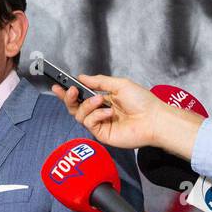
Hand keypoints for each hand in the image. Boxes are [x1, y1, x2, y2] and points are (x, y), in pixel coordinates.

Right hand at [52, 74, 201, 155]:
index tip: (57, 85)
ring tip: (100, 101)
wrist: (153, 119)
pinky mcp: (102, 134)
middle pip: (75, 107)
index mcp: (103, 99)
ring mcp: (100, 124)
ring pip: (80, 115)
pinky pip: (89, 123)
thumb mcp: (119, 84)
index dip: (68, 92)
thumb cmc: (142, 101)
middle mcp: (99, 112)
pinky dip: (97, 115)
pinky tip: (109, 113)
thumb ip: (99, 81)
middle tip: (70, 91)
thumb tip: (82, 77)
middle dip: (69, 98)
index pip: (81, 96)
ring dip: (88, 106)